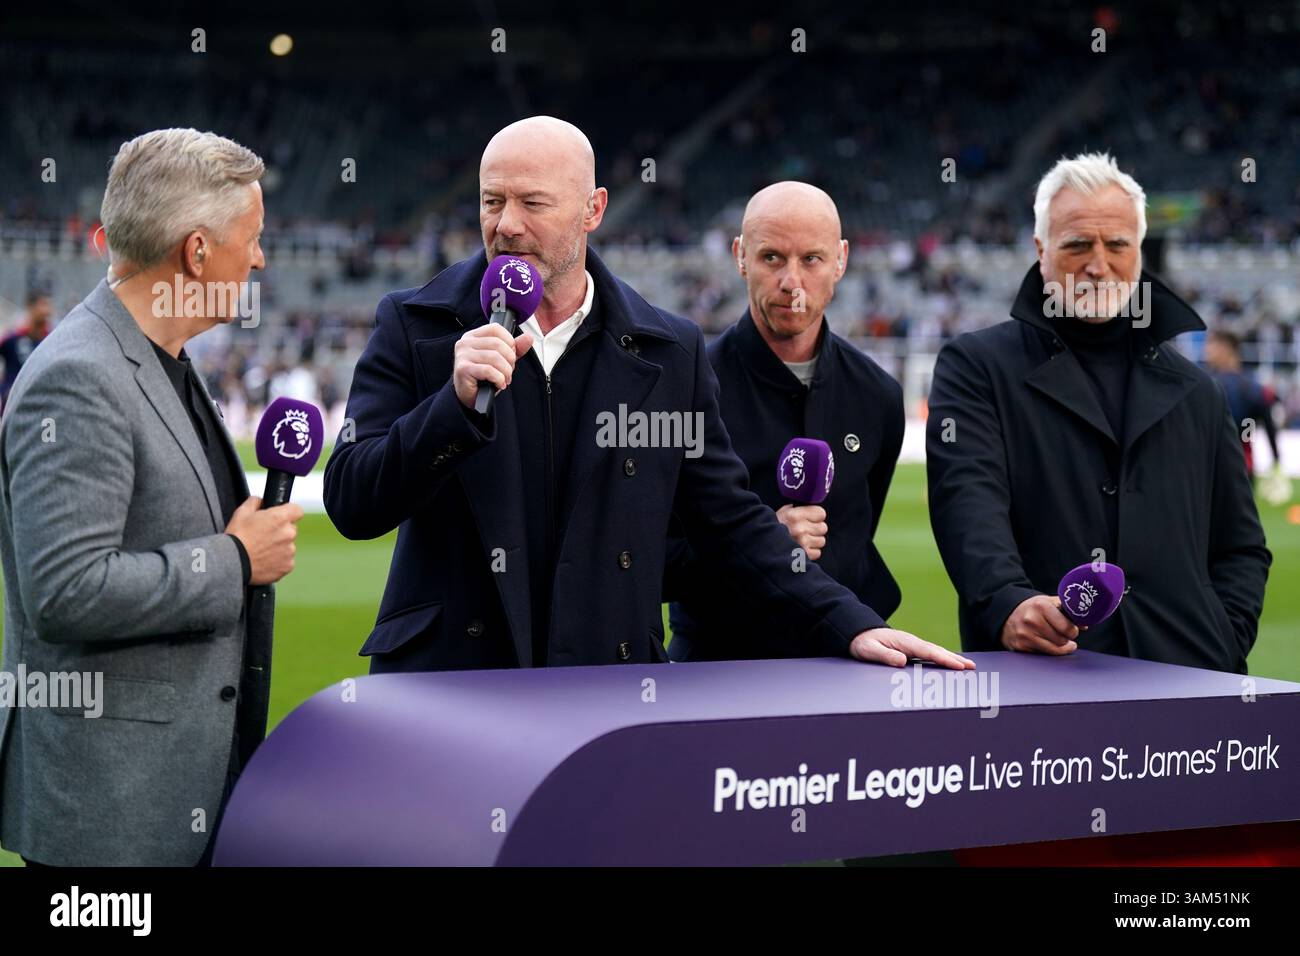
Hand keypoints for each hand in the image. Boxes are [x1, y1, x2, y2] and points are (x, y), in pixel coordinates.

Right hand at [225, 496, 304, 584]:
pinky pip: (286, 560)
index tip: (283, 516)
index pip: (297, 510)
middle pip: (291, 528)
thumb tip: (261, 501)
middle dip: (281, 530)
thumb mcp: (242, 512)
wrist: (233, 563)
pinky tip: (265, 559)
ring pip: (288, 545)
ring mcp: (290, 551)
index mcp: (280, 518)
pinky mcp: (288, 565)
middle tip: (264, 535)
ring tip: (262, 549)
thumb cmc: (237, 538)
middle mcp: (288, 534)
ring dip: (279, 546)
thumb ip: (256, 501)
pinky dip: (278, 560)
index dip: (289, 512)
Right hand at [453, 324, 534, 409]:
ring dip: (506, 372)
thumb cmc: (483, 377)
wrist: (470, 396)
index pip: (496, 329)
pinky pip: (489, 370)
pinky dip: (499, 379)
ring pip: (495, 357)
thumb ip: (515, 348)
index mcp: (473, 336)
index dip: (509, 342)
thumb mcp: (502, 360)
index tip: (510, 356)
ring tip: (504, 379)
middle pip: (498, 344)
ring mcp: (463, 355)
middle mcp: (465, 342)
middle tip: (508, 372)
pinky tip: (499, 384)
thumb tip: (528, 337)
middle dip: (510, 360)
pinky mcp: (463, 369)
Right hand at [775, 503, 827, 559]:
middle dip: (815, 529)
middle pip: (823, 528)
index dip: (816, 516)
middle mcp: (799, 528)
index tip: (810, 519)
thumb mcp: (783, 512)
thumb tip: (811, 508)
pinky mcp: (804, 555)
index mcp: (794, 515)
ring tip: (802, 540)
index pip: (821, 513)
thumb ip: (798, 509)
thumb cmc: (774, 527)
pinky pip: (817, 553)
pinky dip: (810, 552)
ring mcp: (802, 543)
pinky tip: (801, 549)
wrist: (763, 545)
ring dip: (813, 541)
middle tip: (804, 531)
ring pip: (821, 541)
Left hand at [849, 627, 974, 668]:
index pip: (928, 652)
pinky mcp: (910, 648)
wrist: (857, 633)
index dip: (944, 659)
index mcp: (904, 642)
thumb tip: (902, 661)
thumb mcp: (869, 650)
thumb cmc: (862, 643)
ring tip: (968, 665)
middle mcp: (911, 641)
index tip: (958, 666)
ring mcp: (911, 644)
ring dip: (951, 658)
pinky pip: (930, 653)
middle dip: (955, 659)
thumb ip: (884, 655)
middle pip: (937, 650)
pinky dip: (942, 657)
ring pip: (935, 651)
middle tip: (972, 667)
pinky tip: (949, 662)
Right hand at [1000, 594, 1079, 654]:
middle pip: (1062, 640)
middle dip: (1067, 638)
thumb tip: (1085, 624)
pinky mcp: (1021, 647)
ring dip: (1060, 646)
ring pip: (1055, 649)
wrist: (1006, 615)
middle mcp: (1031, 620)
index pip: (1067, 627)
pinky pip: (1044, 654)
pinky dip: (1049, 651)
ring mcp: (1025, 635)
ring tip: (1058, 640)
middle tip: (1065, 634)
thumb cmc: (1033, 609)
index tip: (1072, 629)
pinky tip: (1048, 644)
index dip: (1073, 630)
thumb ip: (1068, 609)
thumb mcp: (1048, 602)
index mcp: (1041, 606)